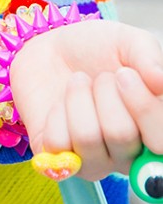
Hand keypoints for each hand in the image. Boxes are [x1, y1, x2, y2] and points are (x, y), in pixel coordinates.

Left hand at [9, 19, 162, 180]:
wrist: (51, 49)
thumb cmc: (98, 49)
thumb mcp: (130, 42)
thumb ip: (149, 58)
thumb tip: (162, 82)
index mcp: (154, 131)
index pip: (161, 144)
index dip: (145, 110)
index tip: (126, 75)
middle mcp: (130, 155)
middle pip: (122, 136)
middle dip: (106, 92)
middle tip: (102, 76)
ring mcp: (95, 161)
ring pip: (87, 138)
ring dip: (78, 97)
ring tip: (79, 82)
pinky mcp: (59, 161)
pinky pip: (57, 142)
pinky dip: (56, 112)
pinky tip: (61, 105)